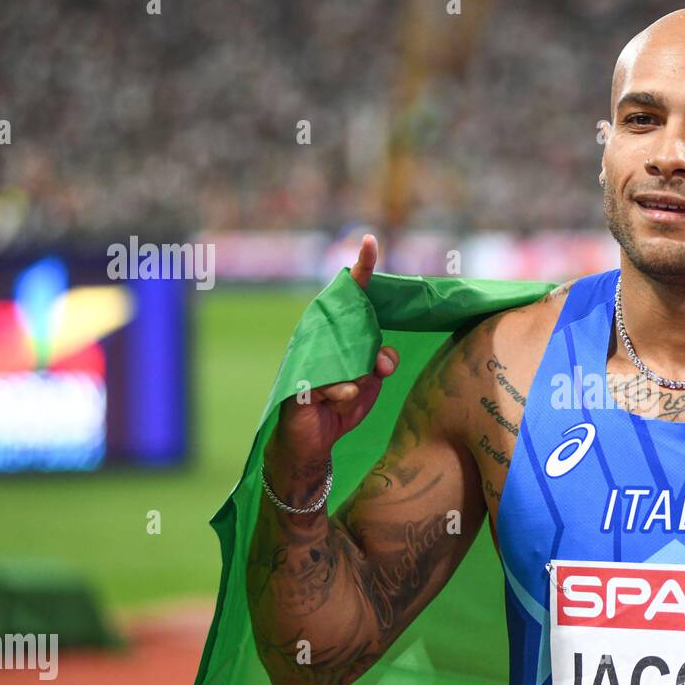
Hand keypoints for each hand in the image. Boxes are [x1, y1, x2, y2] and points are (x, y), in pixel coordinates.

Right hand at [269, 234, 397, 481]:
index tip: (371, 241)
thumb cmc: (342, 404)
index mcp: (340, 334)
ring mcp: (307, 358)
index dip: (362, 268)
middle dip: (372, 348)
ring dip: (358, 375)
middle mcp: (320, 338)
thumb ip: (381, 362)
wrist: (312, 443)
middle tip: (380, 369)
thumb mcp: (370, 381)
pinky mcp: (299, 382)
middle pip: (352, 322)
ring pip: (344, 352)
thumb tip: (385, 359)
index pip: (353, 296)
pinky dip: (342, 391)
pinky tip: (343, 398)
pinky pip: (328, 379)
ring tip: (353, 393)